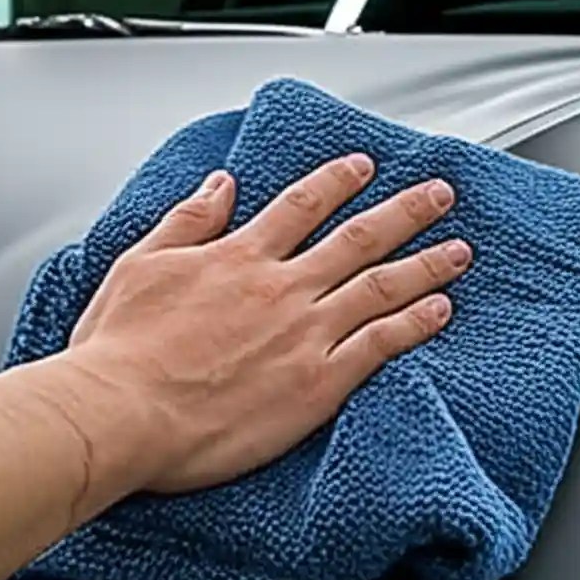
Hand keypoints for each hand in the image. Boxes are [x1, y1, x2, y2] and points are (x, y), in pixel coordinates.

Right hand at [61, 154, 469, 493]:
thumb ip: (187, 222)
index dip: (337, 181)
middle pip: (359, 238)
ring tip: (460, 251)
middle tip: (440, 194)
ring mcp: (305, 333)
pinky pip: (380, 344)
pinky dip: (414, 324)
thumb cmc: (119, 352)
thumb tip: (220, 186)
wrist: (120, 413)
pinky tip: (441, 310)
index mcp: (238, 258)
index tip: (363, 166)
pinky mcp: (318, 382)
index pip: (301, 206)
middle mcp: (281, 288)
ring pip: (380, 286)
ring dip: (426, 264)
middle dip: (405, 211)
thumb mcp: (139, 265)